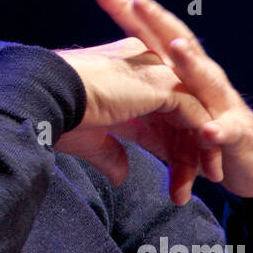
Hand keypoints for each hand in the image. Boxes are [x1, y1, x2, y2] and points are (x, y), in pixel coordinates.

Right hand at [54, 37, 214, 205]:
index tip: (171, 175)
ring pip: (189, 113)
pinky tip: (203, 168)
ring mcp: (155, 72)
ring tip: (204, 181)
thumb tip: (120, 176)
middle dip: (184, 149)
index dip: (164, 143)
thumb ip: (109, 153)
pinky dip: (203, 141)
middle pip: (175, 112)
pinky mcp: (164, 84)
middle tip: (186, 186)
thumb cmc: (60, 114)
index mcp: (123, 75)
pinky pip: (195, 114)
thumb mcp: (89, 139)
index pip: (155, 111)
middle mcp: (142, 66)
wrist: (48, 95)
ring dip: (196, 149)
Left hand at [89, 0, 252, 204]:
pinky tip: (209, 131)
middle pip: (176, 41)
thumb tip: (92, 91)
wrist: (252, 160)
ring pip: (205, 77)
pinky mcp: (236, 132)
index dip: (124, 9)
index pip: (147, 33)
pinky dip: (218, 130)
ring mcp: (220, 101)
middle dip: (157, 19)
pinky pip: (227, 130)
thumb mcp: (163, 113)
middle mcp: (199, 77)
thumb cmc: (201, 131)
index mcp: (175, 70)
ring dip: (190, 62)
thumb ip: (134, 97)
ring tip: (176, 48)